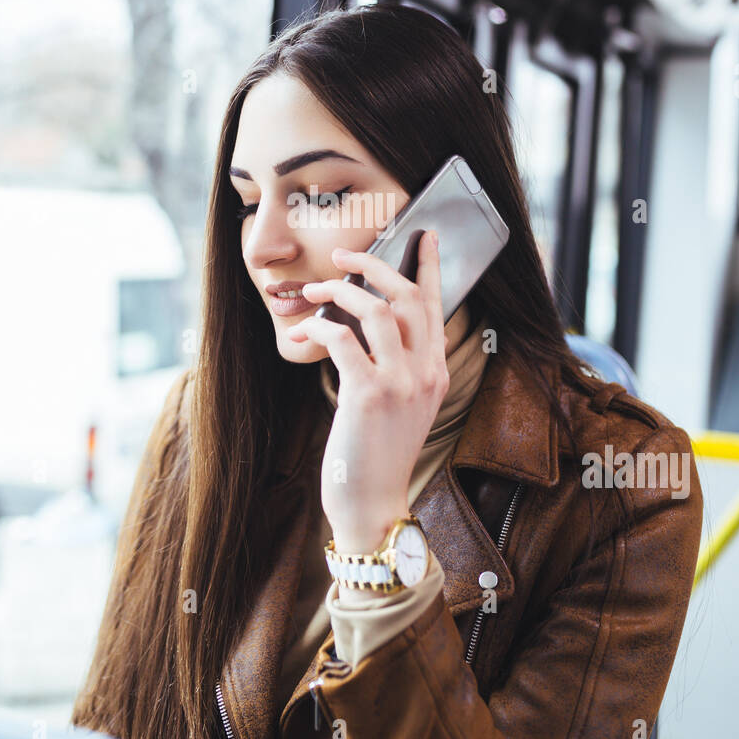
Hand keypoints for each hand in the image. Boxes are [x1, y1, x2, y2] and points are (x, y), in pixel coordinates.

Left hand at [288, 230, 449, 552]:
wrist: (374, 503)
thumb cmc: (377, 454)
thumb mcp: (402, 406)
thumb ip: (397, 367)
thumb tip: (362, 326)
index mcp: (435, 372)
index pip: (436, 306)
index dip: (428, 266)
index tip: (424, 235)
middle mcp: (425, 373)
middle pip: (407, 297)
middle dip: (373, 266)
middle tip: (342, 255)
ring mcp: (400, 383)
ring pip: (377, 310)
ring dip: (340, 291)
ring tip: (312, 290)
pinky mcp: (369, 394)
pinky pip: (343, 339)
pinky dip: (319, 326)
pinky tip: (303, 332)